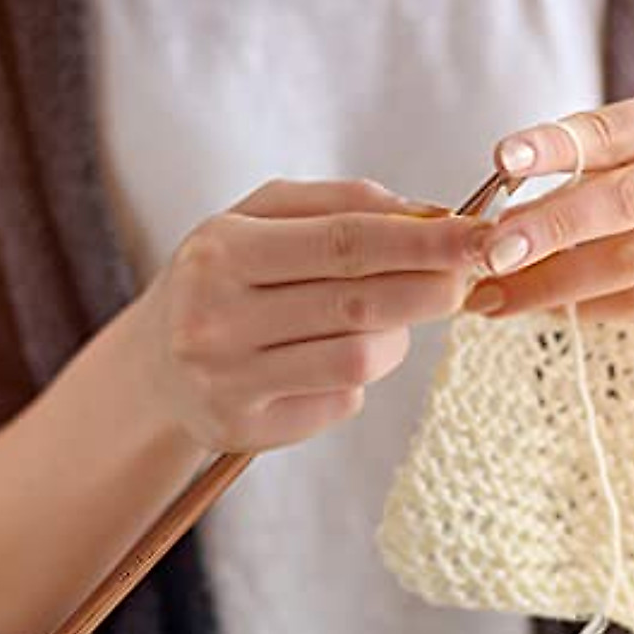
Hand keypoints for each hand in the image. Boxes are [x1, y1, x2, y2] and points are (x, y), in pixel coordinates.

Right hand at [135, 179, 486, 450]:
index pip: (345, 241)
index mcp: (223, 250)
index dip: (421, 240)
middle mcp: (218, 317)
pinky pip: (341, 400)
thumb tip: (427, 212)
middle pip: (359, 303)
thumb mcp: (260, 221)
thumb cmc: (226, 279)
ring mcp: (231, 380)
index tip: (478, 235)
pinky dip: (356, 378)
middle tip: (472, 274)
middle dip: (432, 286)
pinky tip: (333, 361)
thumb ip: (340, 204)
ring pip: (359, 359)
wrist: (155, 366)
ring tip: (389, 320)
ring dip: (396, 337)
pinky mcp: (250, 429)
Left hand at [462, 81, 633, 320]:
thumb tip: (507, 208)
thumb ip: (593, 164)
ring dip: (554, 282)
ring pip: (630, 261)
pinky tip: (544, 309)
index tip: (501, 161)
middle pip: (624, 201)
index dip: (554, 146)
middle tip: (489, 252)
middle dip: (548, 230)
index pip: (613, 131)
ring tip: (498, 294)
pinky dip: (587, 308)